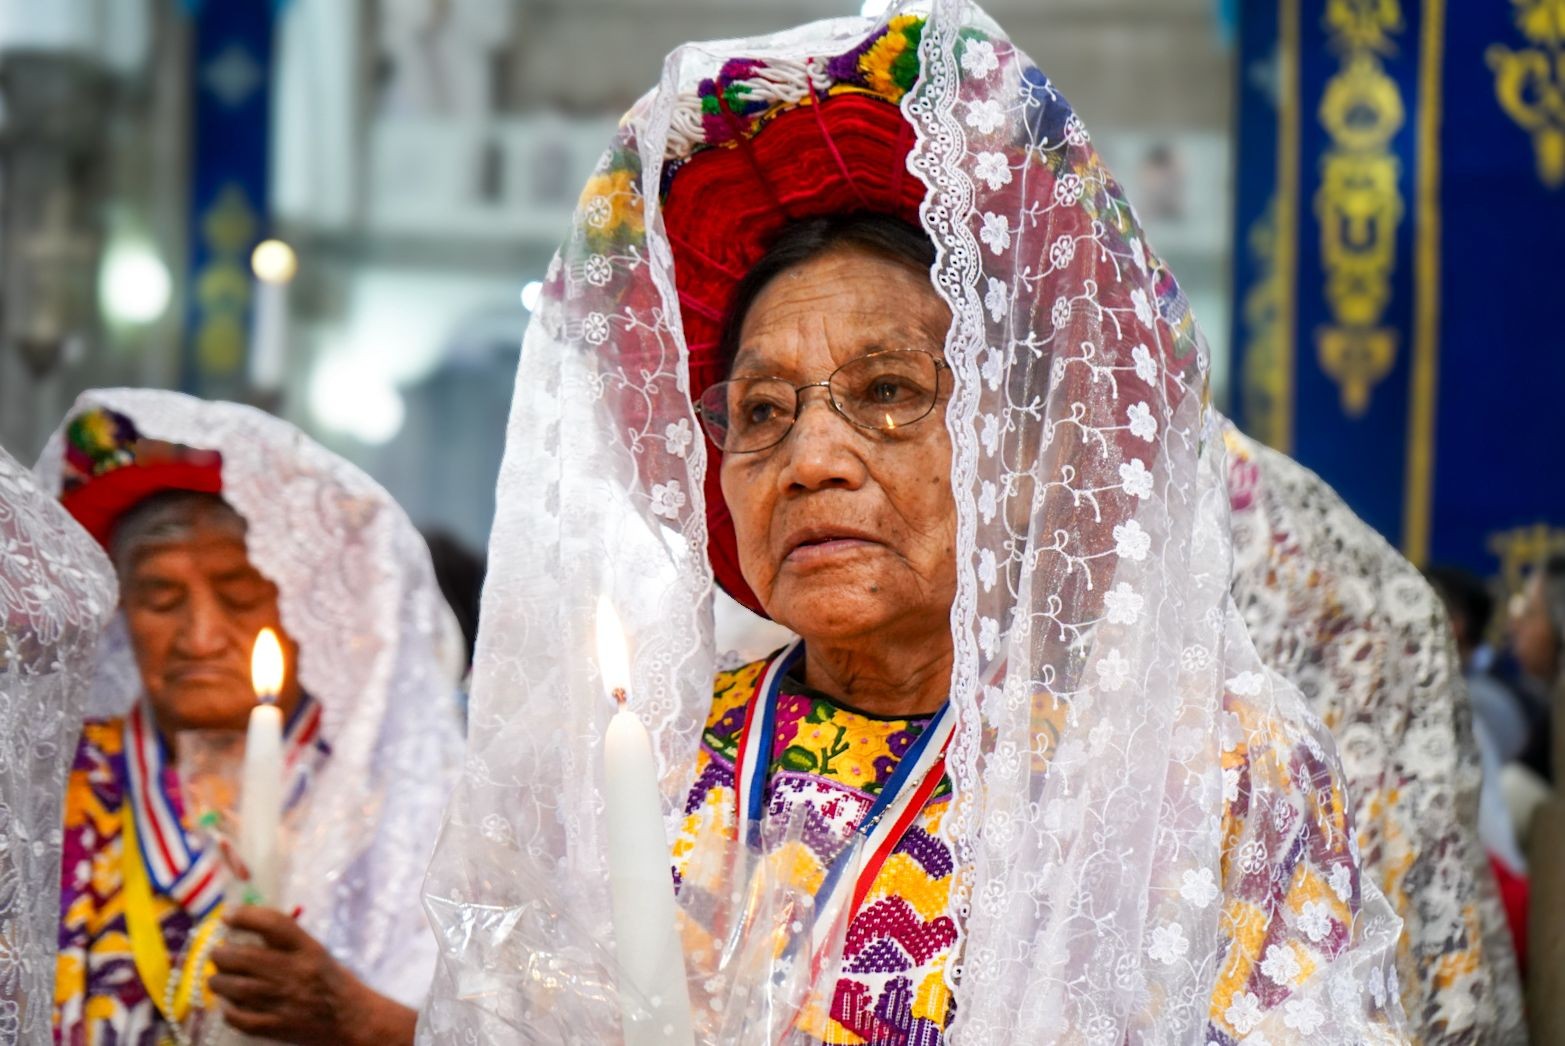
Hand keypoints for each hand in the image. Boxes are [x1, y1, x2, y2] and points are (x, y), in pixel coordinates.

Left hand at [208, 906, 415, 1045]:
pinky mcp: (275, 1027)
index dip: (245, 915)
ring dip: (218, 981)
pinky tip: (227, 1003)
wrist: (351, 1019)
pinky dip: (226, 1010)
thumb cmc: (329, 979)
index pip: (273, 923)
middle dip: (220, 954)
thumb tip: (241, 923)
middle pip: (242, 957)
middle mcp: (293, 972)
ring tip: (219, 978)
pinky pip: (238, 1018)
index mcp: (306, 948)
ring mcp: (282, 1001)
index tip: (227, 914)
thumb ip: (283, 939)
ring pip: (233, 987)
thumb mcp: (313, 951)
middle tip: (218, 953)